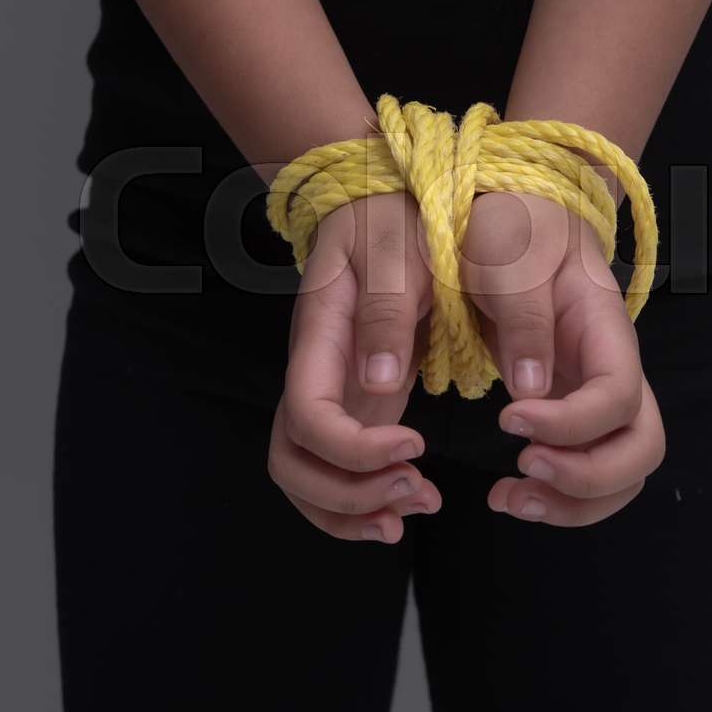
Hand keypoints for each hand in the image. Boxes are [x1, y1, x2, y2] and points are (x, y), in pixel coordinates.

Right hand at [268, 191, 441, 543]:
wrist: (385, 201)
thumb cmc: (394, 221)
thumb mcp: (396, 251)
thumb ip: (387, 312)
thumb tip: (381, 384)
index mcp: (319, 339)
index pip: (308, 419)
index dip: (353, 449)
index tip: (416, 444)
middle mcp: (312, 375)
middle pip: (293, 464)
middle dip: (348, 495)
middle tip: (418, 490)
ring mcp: (327, 393)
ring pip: (305, 477)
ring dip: (352, 509)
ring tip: (416, 510)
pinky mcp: (351, 403)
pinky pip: (333, 470)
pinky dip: (360, 500)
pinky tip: (405, 508)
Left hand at [462, 190, 665, 526]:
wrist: (514, 223)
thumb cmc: (513, 230)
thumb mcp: (511, 255)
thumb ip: (523, 315)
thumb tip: (530, 389)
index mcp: (606, 330)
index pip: (620, 395)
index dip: (573, 423)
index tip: (508, 419)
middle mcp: (615, 373)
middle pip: (642, 448)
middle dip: (587, 477)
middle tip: (522, 470)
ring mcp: (598, 401)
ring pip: (622, 475)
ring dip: (573, 504)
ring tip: (510, 500)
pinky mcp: (574, 421)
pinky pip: (588, 477)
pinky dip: (557, 501)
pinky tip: (507, 496)